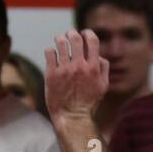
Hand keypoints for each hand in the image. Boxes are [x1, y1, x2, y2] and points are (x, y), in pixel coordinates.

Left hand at [44, 29, 108, 148]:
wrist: (73, 118)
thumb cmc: (88, 103)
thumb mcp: (103, 86)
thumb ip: (103, 68)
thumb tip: (99, 54)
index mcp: (93, 68)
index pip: (92, 40)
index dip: (88, 33)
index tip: (84, 33)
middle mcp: (79, 66)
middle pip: (75, 37)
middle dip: (71, 33)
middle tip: (69, 35)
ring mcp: (64, 70)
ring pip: (60, 42)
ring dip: (60, 38)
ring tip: (59, 41)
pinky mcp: (51, 74)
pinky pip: (49, 52)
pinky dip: (51, 50)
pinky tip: (52, 55)